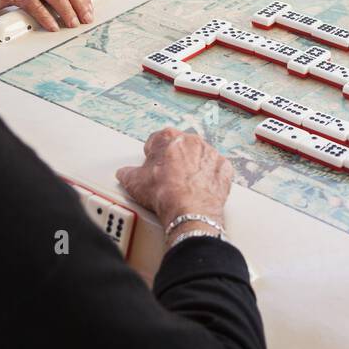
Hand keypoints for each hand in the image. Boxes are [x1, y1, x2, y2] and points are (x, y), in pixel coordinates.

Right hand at [116, 128, 232, 232]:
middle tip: (167, 177)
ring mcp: (210, 153)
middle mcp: (192, 140)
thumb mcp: (134, 182)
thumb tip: (124, 173)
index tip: (151, 164)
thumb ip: (127, 173)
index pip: (156, 140)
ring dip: (193, 167)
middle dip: (174, 159)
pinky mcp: (224, 168)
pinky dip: (209, 177)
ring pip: (199, 157)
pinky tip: (200, 189)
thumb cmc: (163, 193)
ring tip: (184, 185)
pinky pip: (216, 169)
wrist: (190, 211)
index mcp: (169, 138)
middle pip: (180, 147)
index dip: (152, 154)